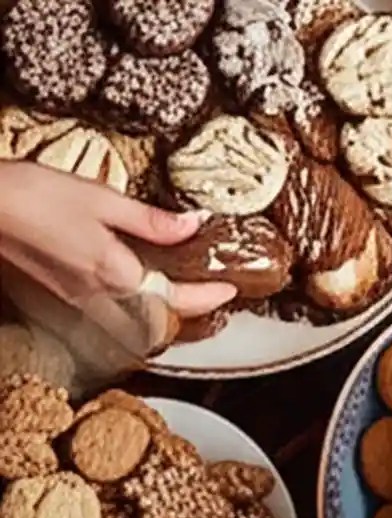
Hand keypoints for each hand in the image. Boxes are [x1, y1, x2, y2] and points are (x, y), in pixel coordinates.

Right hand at [0, 161, 235, 315]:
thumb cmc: (33, 197)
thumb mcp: (102, 199)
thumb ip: (150, 220)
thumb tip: (193, 225)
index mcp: (116, 274)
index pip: (177, 298)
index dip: (208, 296)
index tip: (231, 289)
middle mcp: (99, 296)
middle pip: (158, 317)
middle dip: (189, 310)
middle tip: (214, 293)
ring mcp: (77, 298)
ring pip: (133, 317)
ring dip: (163, 310)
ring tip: (184, 291)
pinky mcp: (61, 292)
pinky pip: (110, 309)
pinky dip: (135, 303)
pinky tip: (137, 284)